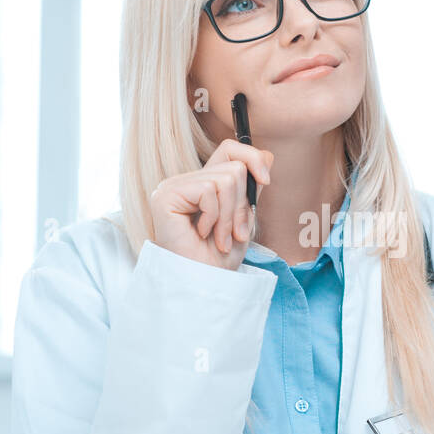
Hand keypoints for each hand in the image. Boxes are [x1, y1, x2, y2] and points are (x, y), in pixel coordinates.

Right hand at [149, 139, 273, 270]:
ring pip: (225, 179)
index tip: (266, 181)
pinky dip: (214, 216)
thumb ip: (250, 189)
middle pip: (234, 168)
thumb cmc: (218, 259)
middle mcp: (185, 181)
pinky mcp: (166, 195)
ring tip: (219, 238)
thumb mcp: (244, 219)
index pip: (229, 149)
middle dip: (241, 206)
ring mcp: (173, 186)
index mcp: (202, 184)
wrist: (203, 283)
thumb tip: (267, 155)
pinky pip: (209, 190)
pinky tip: (201, 234)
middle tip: (233, 234)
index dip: (252, 158)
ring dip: (229, 216)